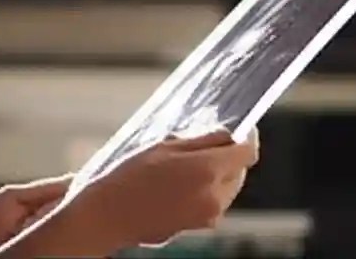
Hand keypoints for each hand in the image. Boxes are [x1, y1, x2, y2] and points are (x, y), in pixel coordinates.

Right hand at [64, 127, 259, 254]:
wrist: (109, 215)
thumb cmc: (130, 177)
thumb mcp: (166, 146)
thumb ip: (203, 140)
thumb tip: (228, 134)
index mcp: (208, 171)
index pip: (247, 151)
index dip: (247, 136)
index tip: (241, 128)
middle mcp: (214, 197)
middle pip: (239, 170)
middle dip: (229, 155)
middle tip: (206, 143)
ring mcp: (208, 216)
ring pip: (228, 187)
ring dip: (218, 173)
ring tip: (186, 165)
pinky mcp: (199, 227)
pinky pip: (214, 202)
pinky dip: (207, 189)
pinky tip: (180, 184)